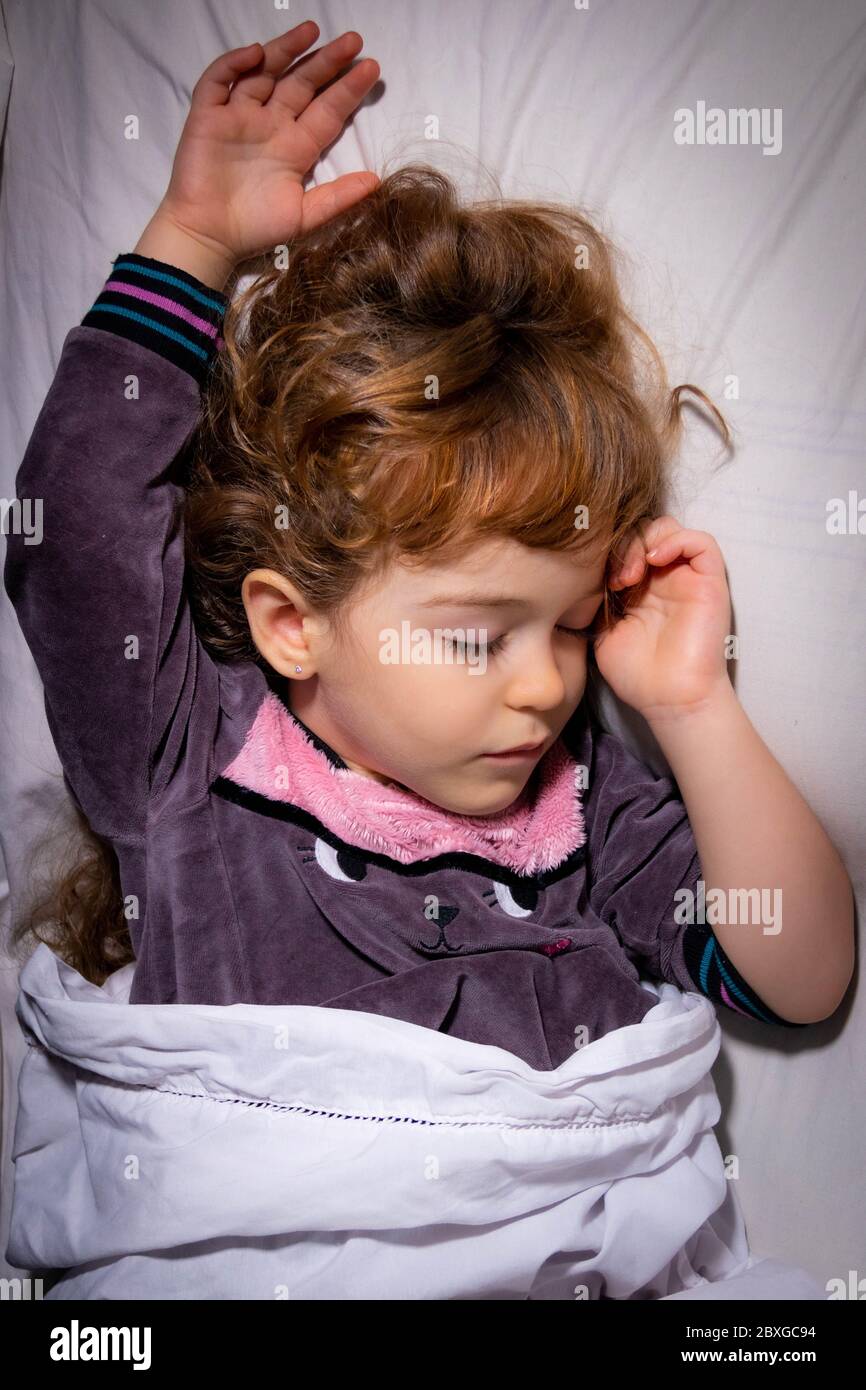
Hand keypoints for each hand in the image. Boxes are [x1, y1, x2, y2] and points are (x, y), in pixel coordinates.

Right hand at [142, 21, 380, 280]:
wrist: (209, 237)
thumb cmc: (254, 229)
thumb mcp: (304, 216)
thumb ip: (338, 197)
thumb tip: (377, 181)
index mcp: (295, 147)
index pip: (327, 110)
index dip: (348, 89)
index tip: (372, 68)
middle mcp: (270, 126)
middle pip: (301, 84)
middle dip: (326, 62)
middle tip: (352, 40)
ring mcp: (239, 117)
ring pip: (265, 73)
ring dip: (286, 50)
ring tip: (311, 30)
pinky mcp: (209, 116)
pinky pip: (220, 80)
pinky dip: (235, 64)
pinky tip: (256, 53)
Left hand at [592, 516, 733, 720]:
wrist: (668, 697)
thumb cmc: (637, 673)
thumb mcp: (602, 631)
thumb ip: (597, 600)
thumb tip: (581, 575)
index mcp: (638, 587)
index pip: (623, 545)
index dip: (607, 552)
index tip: (597, 582)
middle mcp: (662, 578)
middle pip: (642, 530)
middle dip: (624, 546)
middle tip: (616, 580)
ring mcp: (686, 578)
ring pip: (668, 528)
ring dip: (645, 541)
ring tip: (632, 575)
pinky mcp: (710, 582)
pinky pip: (701, 541)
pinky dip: (676, 540)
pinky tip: (656, 561)